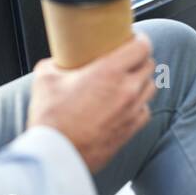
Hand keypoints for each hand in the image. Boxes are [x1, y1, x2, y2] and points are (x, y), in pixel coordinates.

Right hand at [27, 35, 156, 174]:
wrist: (56, 155)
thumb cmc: (51, 118)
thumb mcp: (45, 78)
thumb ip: (55, 63)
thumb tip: (58, 60)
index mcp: (109, 72)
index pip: (142, 46)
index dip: (139, 40)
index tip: (132, 39)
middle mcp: (126, 90)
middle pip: (149, 65)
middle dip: (140, 59)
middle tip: (126, 59)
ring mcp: (131, 112)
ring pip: (150, 88)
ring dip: (142, 81)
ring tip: (127, 81)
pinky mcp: (130, 131)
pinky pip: (145, 111)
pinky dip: (139, 105)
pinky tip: (126, 105)